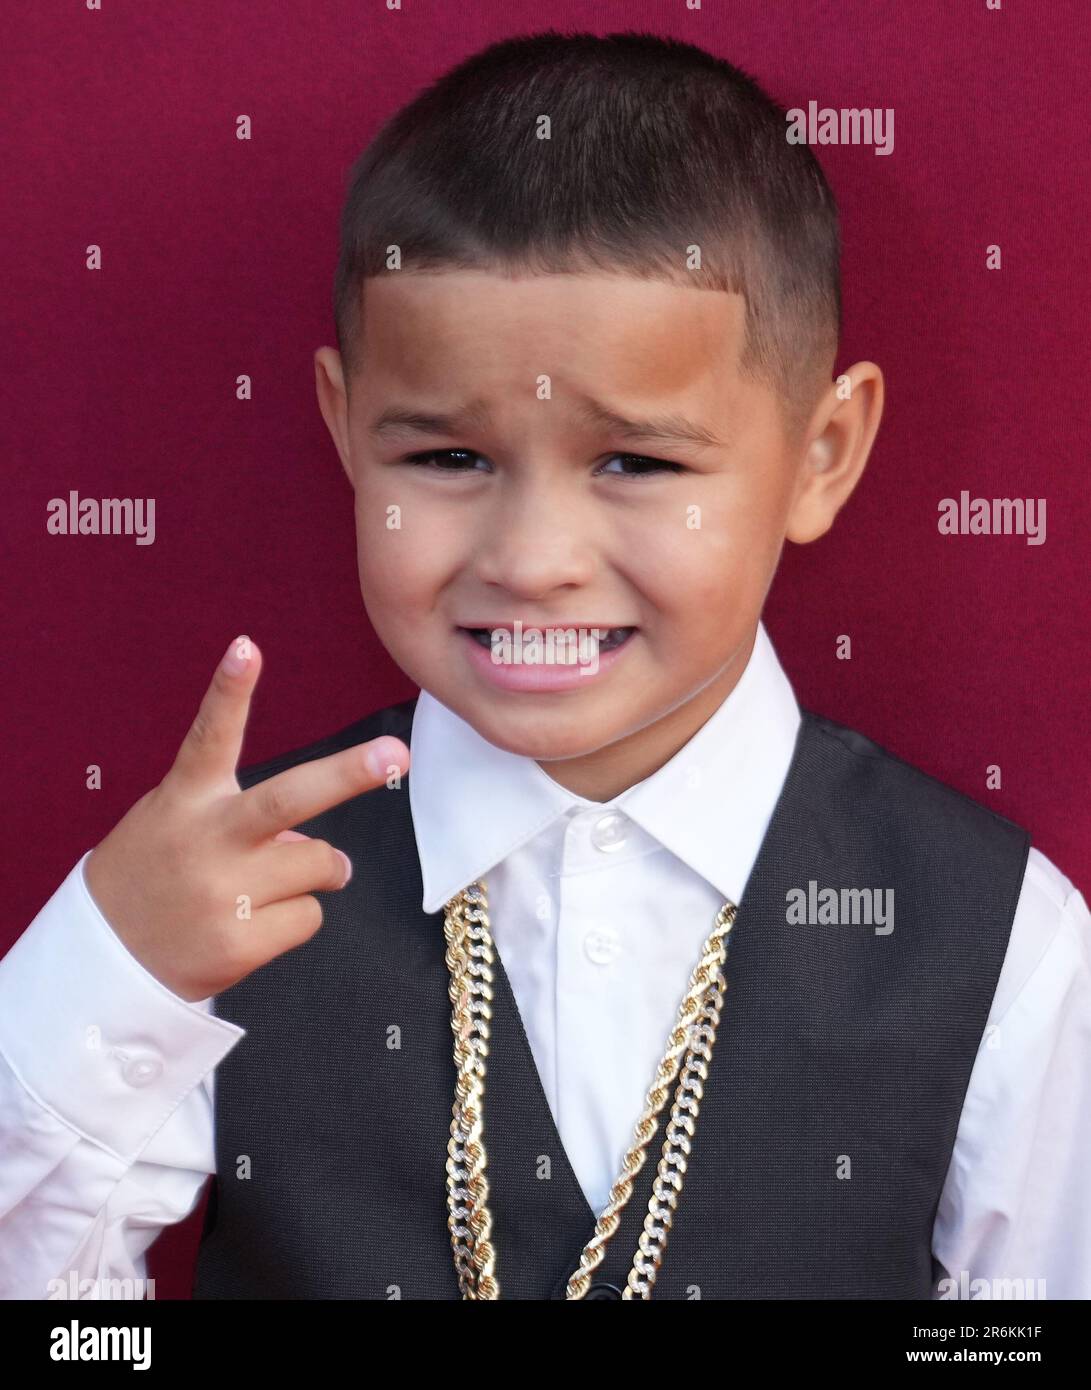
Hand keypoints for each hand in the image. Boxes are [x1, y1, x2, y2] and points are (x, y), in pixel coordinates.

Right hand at [84, 636, 408, 1002]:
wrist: (103, 964)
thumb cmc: (154, 875)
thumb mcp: (175, 823)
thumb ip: (240, 816)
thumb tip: (308, 842)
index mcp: (185, 800)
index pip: (209, 736)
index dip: (230, 691)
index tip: (246, 648)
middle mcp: (206, 841)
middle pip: (287, 800)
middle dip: (348, 773)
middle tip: (395, 754)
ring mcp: (224, 894)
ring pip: (322, 862)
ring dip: (320, 870)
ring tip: (270, 885)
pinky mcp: (239, 944)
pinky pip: (310, 917)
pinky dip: (294, 917)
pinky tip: (251, 925)